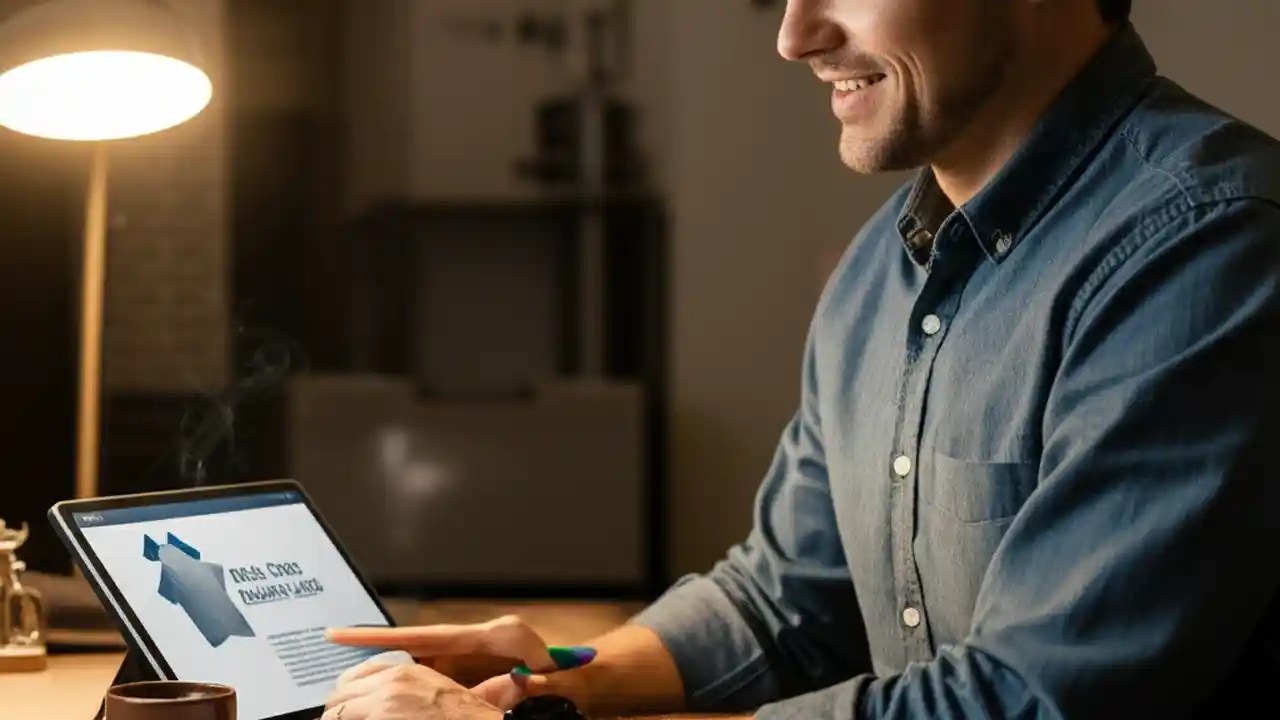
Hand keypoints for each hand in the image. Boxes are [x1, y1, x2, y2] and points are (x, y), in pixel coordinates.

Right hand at [326, 616, 584, 709]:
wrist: (574, 678)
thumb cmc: (561, 674)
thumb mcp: (546, 668)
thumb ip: (532, 672)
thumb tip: (526, 679)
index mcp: (480, 638)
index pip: (421, 636)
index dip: (379, 637)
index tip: (340, 634)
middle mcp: (465, 645)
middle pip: (407, 650)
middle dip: (369, 656)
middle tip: (330, 665)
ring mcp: (461, 661)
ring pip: (411, 666)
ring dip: (382, 674)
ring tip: (343, 688)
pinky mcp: (461, 676)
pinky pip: (425, 680)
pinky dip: (401, 686)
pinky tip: (376, 698)